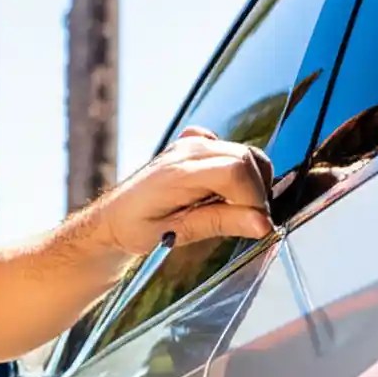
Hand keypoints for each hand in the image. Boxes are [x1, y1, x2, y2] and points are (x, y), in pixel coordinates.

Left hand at [88, 127, 274, 255]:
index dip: (254, 198)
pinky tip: (222, 190)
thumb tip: (262, 223)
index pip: (237, 171)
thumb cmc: (137, 229)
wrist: (115, 218)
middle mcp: (187, 150)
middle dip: (257, 192)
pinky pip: (232, 150)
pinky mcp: (195, 143)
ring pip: (245, 153)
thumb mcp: (176, 234)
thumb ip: (220, 223)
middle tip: (245, 220)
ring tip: (232, 209)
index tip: (255, 223)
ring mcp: (192, 142)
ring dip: (251, 182)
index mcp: (179, 172)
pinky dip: (239, 170)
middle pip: (247, 159)